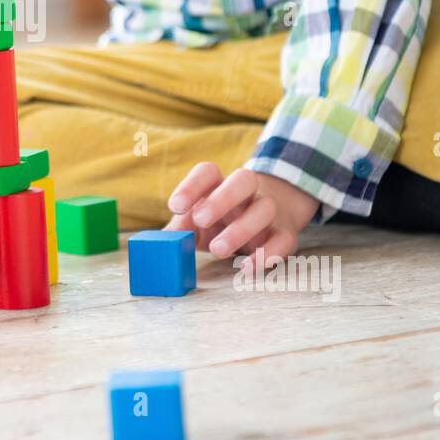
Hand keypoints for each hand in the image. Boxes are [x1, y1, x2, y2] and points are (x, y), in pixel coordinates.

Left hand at [164, 163, 317, 273]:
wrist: (265, 224)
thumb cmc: (218, 223)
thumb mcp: (194, 225)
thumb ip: (176, 233)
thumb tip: (154, 248)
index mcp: (219, 185)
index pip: (208, 172)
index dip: (191, 186)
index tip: (175, 206)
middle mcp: (246, 194)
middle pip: (244, 179)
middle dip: (222, 198)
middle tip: (200, 219)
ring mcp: (268, 212)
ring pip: (265, 208)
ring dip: (242, 228)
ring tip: (217, 250)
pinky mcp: (284, 234)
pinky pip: (284, 239)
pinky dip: (268, 253)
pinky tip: (248, 267)